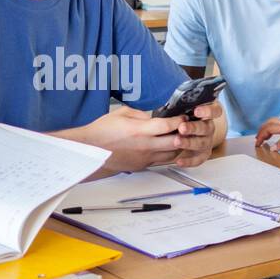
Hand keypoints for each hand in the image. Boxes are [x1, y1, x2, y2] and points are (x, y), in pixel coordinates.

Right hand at [83, 105, 214, 172]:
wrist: (91, 150)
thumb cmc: (103, 131)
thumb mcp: (122, 113)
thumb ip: (141, 114)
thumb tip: (154, 117)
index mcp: (139, 130)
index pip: (167, 126)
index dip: (179, 120)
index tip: (183, 116)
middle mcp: (145, 145)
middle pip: (175, 142)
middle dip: (184, 133)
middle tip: (188, 127)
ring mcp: (145, 157)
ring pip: (173, 154)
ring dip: (180, 146)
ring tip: (181, 137)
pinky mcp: (143, 165)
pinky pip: (163, 161)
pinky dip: (170, 154)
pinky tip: (170, 147)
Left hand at [173, 101, 222, 167]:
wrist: (181, 130)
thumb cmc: (180, 116)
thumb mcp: (180, 108)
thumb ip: (180, 105)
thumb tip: (170, 104)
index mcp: (207, 113)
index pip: (215, 110)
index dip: (207, 111)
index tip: (196, 110)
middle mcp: (208, 127)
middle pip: (206, 128)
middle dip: (194, 128)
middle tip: (182, 128)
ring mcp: (206, 141)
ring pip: (202, 143)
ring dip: (189, 143)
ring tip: (177, 142)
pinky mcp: (202, 154)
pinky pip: (198, 159)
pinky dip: (189, 161)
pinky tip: (179, 161)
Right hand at [255, 115, 279, 149]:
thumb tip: (273, 147)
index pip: (268, 129)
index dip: (261, 136)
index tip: (257, 144)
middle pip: (269, 123)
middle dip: (262, 130)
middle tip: (258, 139)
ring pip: (275, 123)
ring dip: (268, 129)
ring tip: (266, 136)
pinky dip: (276, 129)